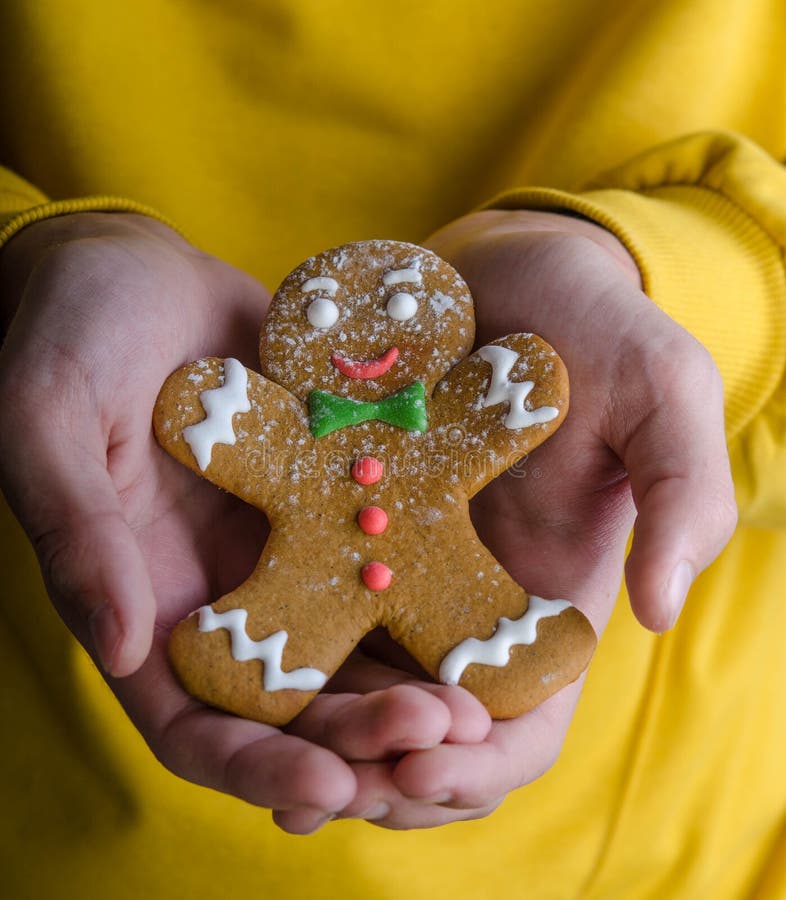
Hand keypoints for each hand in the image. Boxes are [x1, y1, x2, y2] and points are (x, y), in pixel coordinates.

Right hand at [0, 215, 495, 833]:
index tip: (334, 790)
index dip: (259, 767)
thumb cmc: (67, 334)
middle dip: (364, 733)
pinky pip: (385, 549)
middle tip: (444, 736)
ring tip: (482, 694)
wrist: (134, 269)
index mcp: (143, 599)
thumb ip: (75, 529)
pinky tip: (490, 599)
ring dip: (414, 675)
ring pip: (355, 637)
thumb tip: (117, 645)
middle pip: (296, 700)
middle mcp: (219, 588)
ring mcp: (281, 543)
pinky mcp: (329, 490)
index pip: (195, 723)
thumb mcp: (47, 419)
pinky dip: (431, 582)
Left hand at [284, 208, 735, 831]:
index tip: (420, 761)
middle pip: (422, 729)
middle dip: (375, 768)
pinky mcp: (335, 522)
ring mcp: (397, 566)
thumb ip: (684, 496)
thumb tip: (659, 613)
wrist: (506, 273)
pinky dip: (268, 647)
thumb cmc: (595, 329)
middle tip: (316, 783)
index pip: (525, 726)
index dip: (480, 765)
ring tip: (260, 752)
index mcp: (548, 601)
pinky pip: (295, 602)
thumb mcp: (664, 393)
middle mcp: (467, 600)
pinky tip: (222, 666)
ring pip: (349, 685)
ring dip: (310, 733)